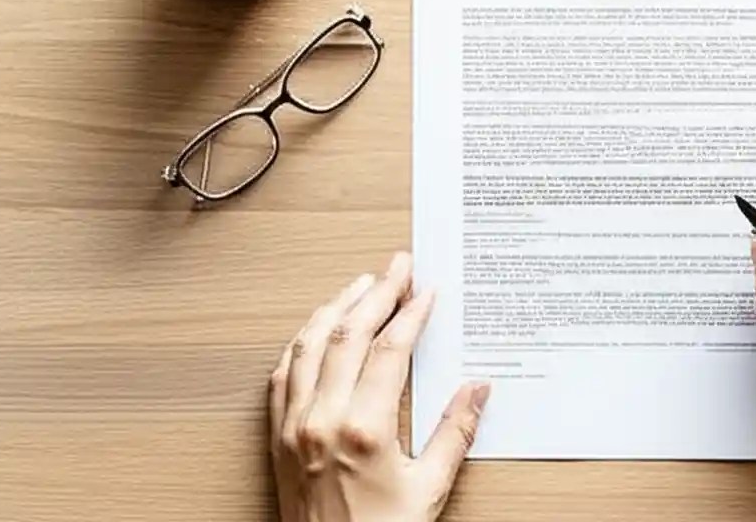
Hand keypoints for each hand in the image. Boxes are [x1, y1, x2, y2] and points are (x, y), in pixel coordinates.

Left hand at [268, 252, 490, 521]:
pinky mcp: (277, 436)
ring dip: (336, 307)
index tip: (426, 290)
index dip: (411, 312)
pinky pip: (283, 373)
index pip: (390, 349)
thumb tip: (478, 389)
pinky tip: (316, 330)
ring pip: (309, 345)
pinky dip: (301, 342)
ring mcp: (293, 425)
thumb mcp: (429, 488)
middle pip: (349, 335)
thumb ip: (455, 433)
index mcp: (364, 429)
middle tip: (397, 266)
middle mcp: (322, 419)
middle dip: (377, 293)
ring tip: (360, 285)